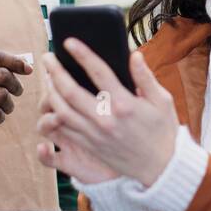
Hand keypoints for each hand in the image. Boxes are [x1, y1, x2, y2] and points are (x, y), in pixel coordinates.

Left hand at [37, 41, 178, 186]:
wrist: (160, 169)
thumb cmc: (163, 132)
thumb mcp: (162, 101)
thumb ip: (146, 77)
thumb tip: (134, 54)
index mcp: (125, 104)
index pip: (98, 73)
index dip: (82, 54)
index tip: (69, 41)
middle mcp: (106, 119)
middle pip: (70, 91)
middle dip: (55, 71)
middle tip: (48, 57)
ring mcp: (95, 134)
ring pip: (61, 110)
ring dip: (49, 91)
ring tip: (47, 77)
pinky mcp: (89, 145)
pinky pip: (64, 128)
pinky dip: (53, 113)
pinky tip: (51, 101)